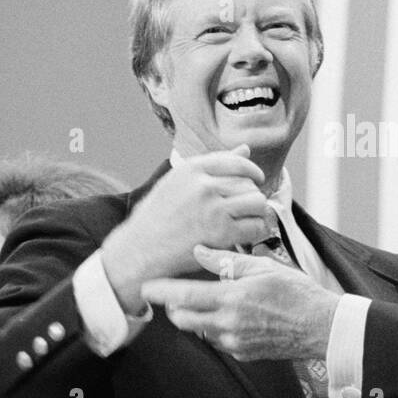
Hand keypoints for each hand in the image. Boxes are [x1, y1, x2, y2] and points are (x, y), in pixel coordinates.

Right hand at [101, 147, 269, 312]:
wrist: (139, 249)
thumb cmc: (155, 217)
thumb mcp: (177, 182)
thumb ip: (211, 166)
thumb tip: (245, 148)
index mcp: (192, 169)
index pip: (237, 161)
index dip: (252, 170)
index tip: (256, 179)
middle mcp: (204, 185)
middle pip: (249, 183)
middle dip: (252, 196)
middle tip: (248, 209)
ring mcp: (214, 209)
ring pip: (257, 202)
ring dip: (257, 213)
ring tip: (249, 220)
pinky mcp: (221, 233)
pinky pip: (255, 226)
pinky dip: (255, 232)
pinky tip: (246, 235)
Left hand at [141, 245, 338, 362]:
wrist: (321, 327)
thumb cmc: (297, 292)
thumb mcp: (263, 268)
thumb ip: (227, 261)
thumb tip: (199, 251)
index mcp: (232, 299)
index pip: (183, 297)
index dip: (160, 292)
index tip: (146, 286)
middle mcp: (228, 325)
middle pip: (183, 319)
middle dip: (174, 307)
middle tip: (176, 293)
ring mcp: (234, 343)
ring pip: (199, 331)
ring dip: (196, 317)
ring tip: (211, 300)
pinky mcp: (242, 354)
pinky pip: (218, 341)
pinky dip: (217, 327)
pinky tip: (233, 315)